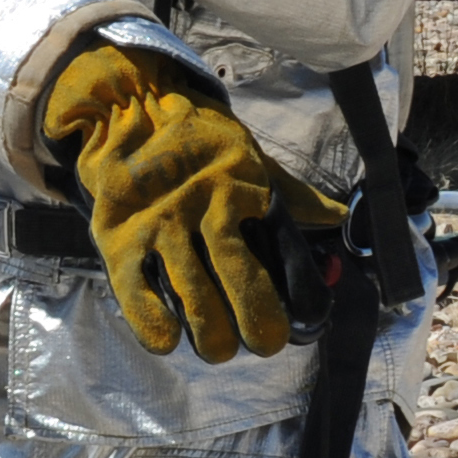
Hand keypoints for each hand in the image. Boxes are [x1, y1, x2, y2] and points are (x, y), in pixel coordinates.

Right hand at [43, 42, 319, 361]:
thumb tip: (339, 217)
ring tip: (219, 347)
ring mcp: (158, 224)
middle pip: (238, 275)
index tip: (302, 321)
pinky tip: (169, 338)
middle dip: (258, 321)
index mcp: (239, 187)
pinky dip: (154, 323)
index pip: (279, 247)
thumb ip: (291, 194)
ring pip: (192, 293)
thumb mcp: (248, 157)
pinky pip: (136, 292)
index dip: (297, 291)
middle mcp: (201, 204)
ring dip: (210, 332)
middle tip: (266, 341)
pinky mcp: (118, 238)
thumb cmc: (197, 142)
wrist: (126, 110)